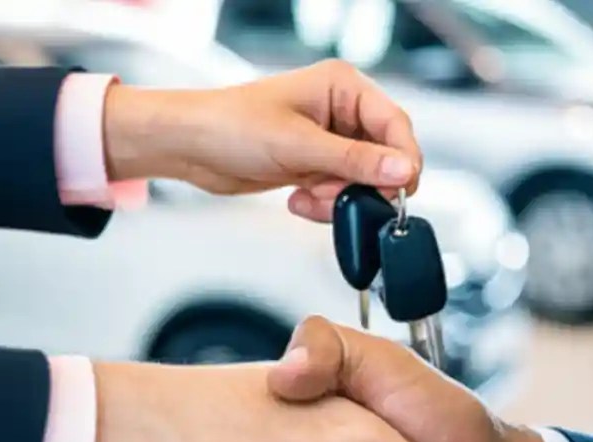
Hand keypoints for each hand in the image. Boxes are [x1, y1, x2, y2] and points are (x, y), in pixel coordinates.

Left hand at [101, 60, 421, 220]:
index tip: (401, 189)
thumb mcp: (298, 146)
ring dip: (340, 198)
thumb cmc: (230, 126)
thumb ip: (354, 161)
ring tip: (308, 197)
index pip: (395, 123)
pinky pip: (341, 192)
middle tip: (341, 197)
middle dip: (364, 184)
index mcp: (342, 87)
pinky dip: (325, 203)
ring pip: (363, 181)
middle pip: (384, 156)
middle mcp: (341, 110)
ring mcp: (330, 140)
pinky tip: (298, 199)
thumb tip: (401, 170)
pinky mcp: (317, 165)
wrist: (189, 147)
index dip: (403, 159)